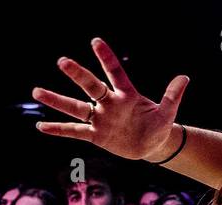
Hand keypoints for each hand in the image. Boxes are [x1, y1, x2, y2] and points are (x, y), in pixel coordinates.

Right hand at [33, 37, 188, 161]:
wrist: (150, 145)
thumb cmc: (158, 125)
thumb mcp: (168, 113)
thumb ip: (173, 96)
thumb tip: (184, 77)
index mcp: (126, 95)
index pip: (115, 72)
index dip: (106, 58)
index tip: (95, 42)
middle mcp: (109, 103)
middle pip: (90, 86)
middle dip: (78, 75)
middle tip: (62, 61)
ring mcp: (100, 119)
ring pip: (76, 108)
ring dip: (57, 101)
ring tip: (37, 91)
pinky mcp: (95, 135)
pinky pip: (74, 132)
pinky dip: (58, 130)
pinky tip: (41, 126)